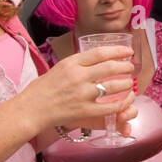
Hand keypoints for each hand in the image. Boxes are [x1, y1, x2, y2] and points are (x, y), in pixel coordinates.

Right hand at [22, 44, 136, 135]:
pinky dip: (121, 103)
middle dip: (125, 66)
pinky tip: (124, 101)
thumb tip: (98, 59)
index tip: (128, 51)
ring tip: (128, 82)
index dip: (118, 51)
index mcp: (71, 64)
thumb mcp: (59, 68)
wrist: (30, 109)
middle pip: (110, 67)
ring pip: (113, 86)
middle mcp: (78, 77)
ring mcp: (82, 95)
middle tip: (130, 67)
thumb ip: (78, 64)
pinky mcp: (84, 111)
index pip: (100, 53)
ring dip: (125, 83)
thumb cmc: (43, 89)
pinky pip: (110, 107)